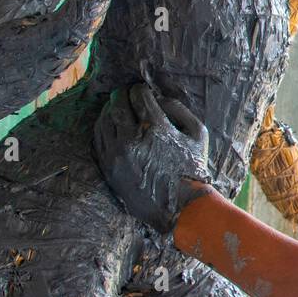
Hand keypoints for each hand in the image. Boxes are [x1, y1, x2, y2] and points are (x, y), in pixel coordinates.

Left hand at [91, 81, 215, 234]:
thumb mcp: (199, 134)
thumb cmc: (192, 169)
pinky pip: (98, 139)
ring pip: (104, 119)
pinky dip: (103, 128)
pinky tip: (111, 126)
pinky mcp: (108, 167)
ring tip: (117, 109)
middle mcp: (132, 138)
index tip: (142, 92)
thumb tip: (159, 98)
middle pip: (116, 103)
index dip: (140, 89)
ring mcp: (117, 153)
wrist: (178, 207)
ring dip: (110, 110)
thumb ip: (180, 109)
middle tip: (126, 94)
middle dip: (121, 94)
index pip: (138, 94)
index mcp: (156, 127)